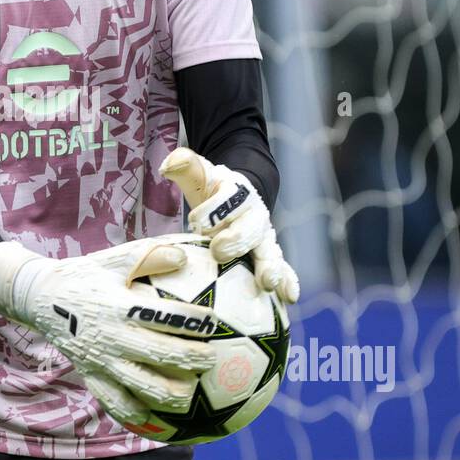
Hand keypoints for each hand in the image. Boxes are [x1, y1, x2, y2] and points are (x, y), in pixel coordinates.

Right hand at [0, 234, 224, 430]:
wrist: (41, 298)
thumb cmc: (85, 276)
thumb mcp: (112, 260)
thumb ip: (147, 256)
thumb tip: (183, 255)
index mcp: (120, 306)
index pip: (164, 315)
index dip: (192, 320)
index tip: (215, 322)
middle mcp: (112, 336)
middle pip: (159, 354)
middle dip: (190, 359)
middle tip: (213, 360)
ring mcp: (100, 360)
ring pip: (140, 386)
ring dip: (169, 394)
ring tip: (190, 395)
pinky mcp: (90, 375)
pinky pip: (113, 402)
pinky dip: (134, 413)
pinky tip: (153, 418)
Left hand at [159, 147, 299, 304]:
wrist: (241, 200)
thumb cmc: (214, 193)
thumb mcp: (201, 178)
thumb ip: (187, 168)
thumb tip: (169, 163)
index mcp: (238, 193)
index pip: (227, 198)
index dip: (213, 210)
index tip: (196, 221)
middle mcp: (255, 215)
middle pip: (250, 227)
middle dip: (237, 239)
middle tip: (219, 252)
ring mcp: (265, 237)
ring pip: (270, 251)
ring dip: (270, 266)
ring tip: (268, 283)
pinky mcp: (269, 257)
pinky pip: (281, 269)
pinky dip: (287, 281)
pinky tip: (289, 296)